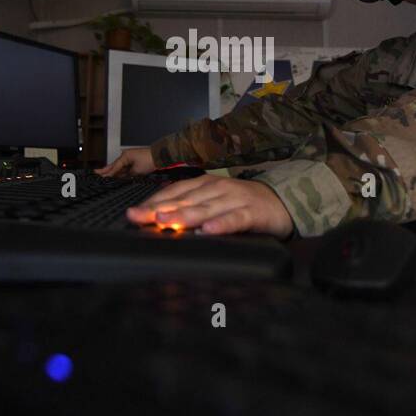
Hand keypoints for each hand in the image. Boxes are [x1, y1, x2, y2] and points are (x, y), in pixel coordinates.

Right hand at [96, 147, 155, 176]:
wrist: (160, 156)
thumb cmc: (150, 160)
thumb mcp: (137, 170)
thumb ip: (127, 175)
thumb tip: (121, 179)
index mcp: (125, 157)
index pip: (114, 167)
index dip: (107, 174)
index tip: (100, 177)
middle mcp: (126, 156)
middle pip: (114, 165)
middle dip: (106, 170)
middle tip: (95, 173)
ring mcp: (130, 159)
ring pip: (119, 167)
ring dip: (113, 172)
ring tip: (103, 176)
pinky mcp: (134, 162)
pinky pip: (125, 168)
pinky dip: (121, 173)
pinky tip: (116, 177)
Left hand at [126, 175, 293, 238]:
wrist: (282, 202)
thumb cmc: (243, 204)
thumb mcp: (215, 202)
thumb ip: (192, 208)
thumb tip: (159, 218)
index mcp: (206, 185)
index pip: (174, 192)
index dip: (153, 202)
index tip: (133, 213)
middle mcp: (218, 189)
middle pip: (185, 200)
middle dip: (160, 209)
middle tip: (140, 217)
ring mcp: (235, 199)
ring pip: (206, 208)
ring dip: (185, 215)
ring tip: (166, 222)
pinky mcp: (252, 212)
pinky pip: (234, 219)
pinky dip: (221, 225)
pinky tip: (208, 231)